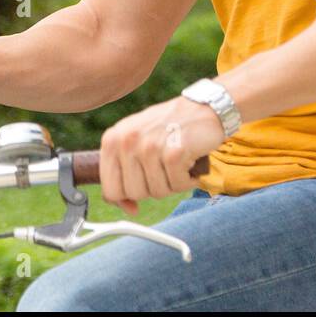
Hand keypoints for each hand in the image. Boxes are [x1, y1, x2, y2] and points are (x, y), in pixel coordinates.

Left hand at [98, 94, 226, 215]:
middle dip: (153, 187)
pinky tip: (190, 162)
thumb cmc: (170, 127)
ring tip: (178, 161)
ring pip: (157, 192)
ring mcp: (150, 147)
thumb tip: (129, 208)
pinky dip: (188, 180)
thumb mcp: (137, 142)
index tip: (140, 192)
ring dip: (173, 182)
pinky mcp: (174, 153)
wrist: (205, 107)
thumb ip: (125, 173)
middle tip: (165, 168)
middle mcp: (127, 141)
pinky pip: (178, 185)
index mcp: (113, 139)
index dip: (126, 199)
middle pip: (134, 193)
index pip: (110, 189)